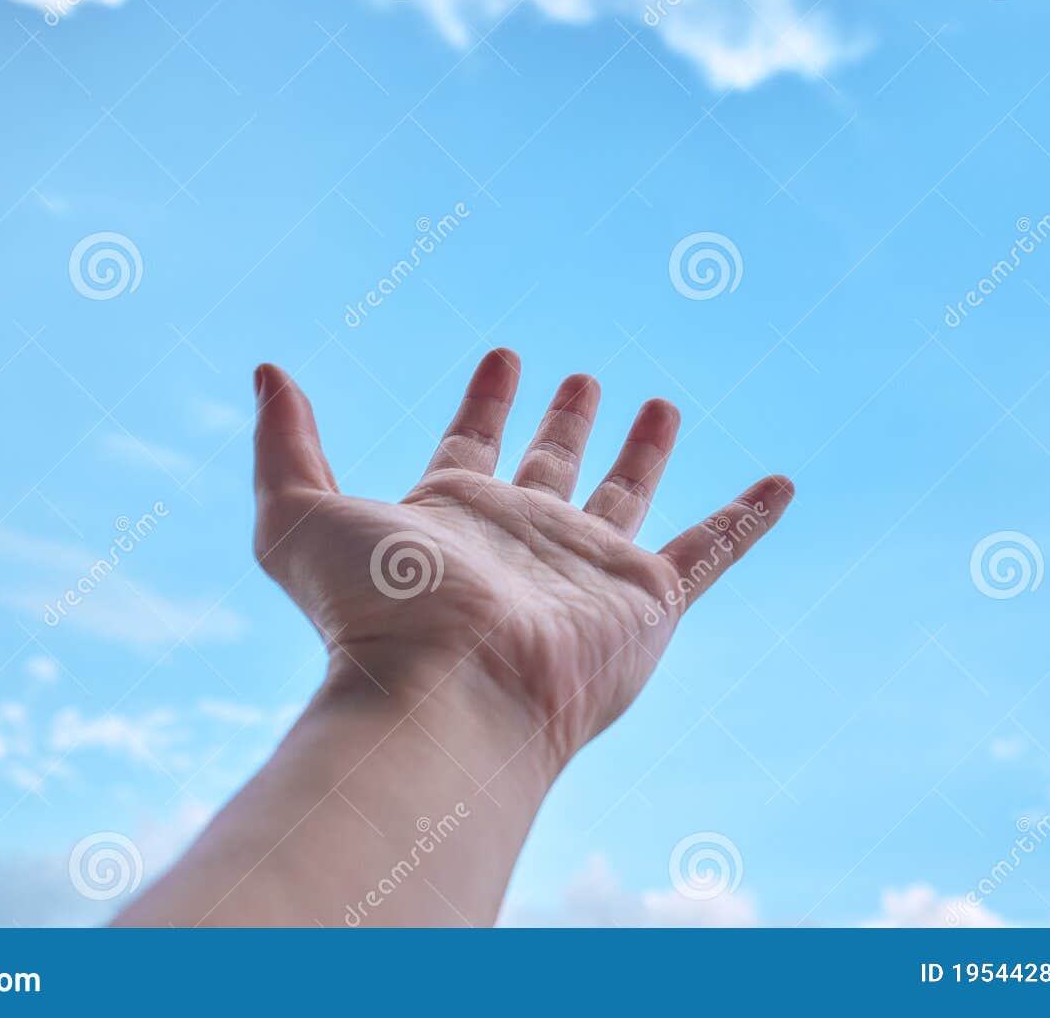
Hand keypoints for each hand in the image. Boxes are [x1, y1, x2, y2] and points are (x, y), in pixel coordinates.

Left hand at [251, 348, 794, 769]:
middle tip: (580, 378)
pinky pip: (715, 549)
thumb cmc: (373, 612)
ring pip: (627, 498)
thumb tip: (268, 371)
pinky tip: (781, 484)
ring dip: (643, 454)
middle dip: (565, 420)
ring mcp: (588, 570)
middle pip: (552, 468)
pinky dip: (749, 519)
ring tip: (661, 404)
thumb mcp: (298, 517)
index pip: (474, 443)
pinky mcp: (648, 600)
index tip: (504, 356)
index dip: (488, 400)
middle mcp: (523, 540)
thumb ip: (285, 444)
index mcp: (452, 517)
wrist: (447, 692)